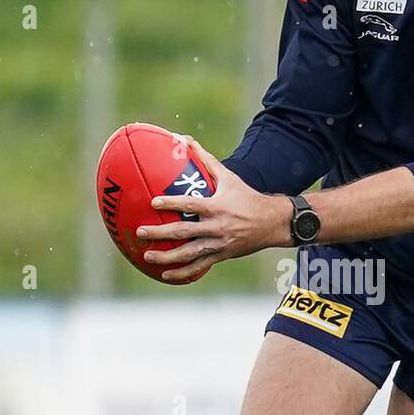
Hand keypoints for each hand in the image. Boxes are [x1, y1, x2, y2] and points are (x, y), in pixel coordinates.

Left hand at [135, 139, 292, 283]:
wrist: (272, 223)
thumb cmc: (247, 197)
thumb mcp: (229, 177)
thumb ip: (206, 160)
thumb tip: (186, 140)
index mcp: (217, 206)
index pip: (191, 204)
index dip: (172, 203)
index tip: (153, 202)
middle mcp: (217, 226)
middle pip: (184, 232)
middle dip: (160, 233)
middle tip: (141, 232)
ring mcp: (219, 243)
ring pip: (189, 253)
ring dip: (167, 257)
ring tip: (147, 255)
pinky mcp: (222, 255)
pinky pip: (199, 266)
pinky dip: (183, 272)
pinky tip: (166, 274)